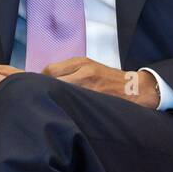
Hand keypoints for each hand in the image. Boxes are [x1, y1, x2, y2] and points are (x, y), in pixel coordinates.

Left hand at [42, 57, 159, 107]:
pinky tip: (64, 109)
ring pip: (61, 91)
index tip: (35, 86)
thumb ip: (69, 71)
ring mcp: (90, 86)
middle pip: (52, 80)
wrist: (137, 88)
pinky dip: (65, 105)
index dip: (40, 79)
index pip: (50, 70)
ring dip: (53, 98)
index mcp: (81, 62)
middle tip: (40, 97)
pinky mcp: (96, 98)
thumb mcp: (89, 67)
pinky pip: (73, 102)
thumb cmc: (109, 79)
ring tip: (51, 104)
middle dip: (43, 89)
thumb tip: (44, 80)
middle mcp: (84, 71)